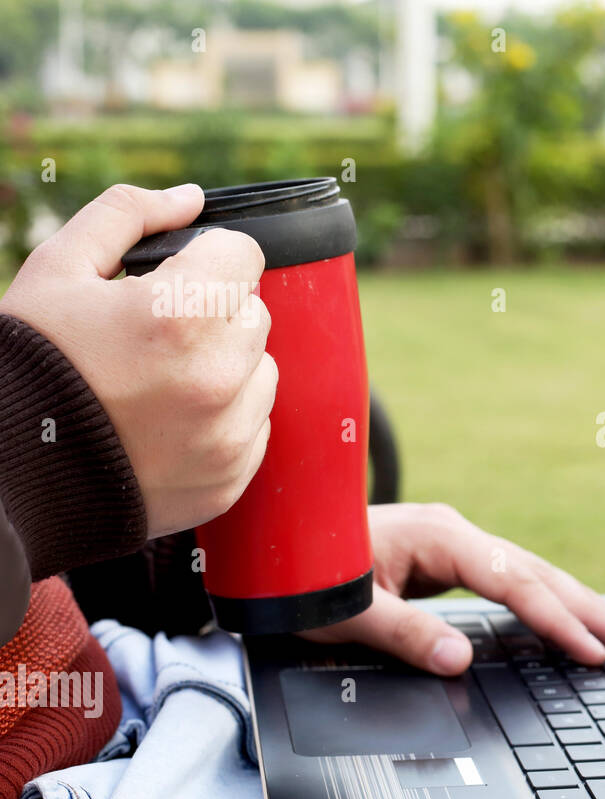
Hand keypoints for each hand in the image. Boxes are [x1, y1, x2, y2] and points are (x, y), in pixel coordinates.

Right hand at [0, 183, 276, 537]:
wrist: (9, 472)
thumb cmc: (31, 363)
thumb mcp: (57, 269)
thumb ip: (128, 215)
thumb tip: (190, 198)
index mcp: (180, 315)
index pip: (244, 254)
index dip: (206, 257)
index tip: (174, 277)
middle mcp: (217, 378)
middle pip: (255, 312)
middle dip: (214, 312)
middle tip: (154, 334)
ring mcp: (228, 434)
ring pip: (261, 370)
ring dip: (224, 365)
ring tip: (158, 379)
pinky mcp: (231, 476)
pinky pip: (255, 425)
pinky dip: (223, 417)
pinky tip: (167, 419)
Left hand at [301, 503, 604, 674]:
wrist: (273, 544)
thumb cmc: (303, 574)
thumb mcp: (346, 612)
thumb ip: (404, 634)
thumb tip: (460, 659)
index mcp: (438, 537)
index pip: (513, 582)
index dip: (555, 619)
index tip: (589, 648)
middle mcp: (453, 533)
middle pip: (535, 571)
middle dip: (584, 607)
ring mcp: (452, 542)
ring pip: (527, 572)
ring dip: (572, 601)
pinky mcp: (447, 557)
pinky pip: (508, 578)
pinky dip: (542, 598)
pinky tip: (562, 615)